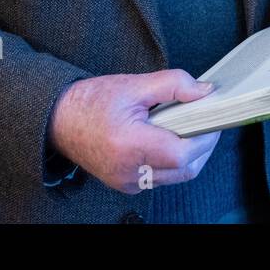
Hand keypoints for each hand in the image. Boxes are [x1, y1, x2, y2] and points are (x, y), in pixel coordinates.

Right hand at [46, 69, 221, 193]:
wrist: (58, 120)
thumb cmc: (91, 102)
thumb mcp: (134, 84)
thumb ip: (173, 85)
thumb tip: (205, 91)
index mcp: (129, 145)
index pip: (182, 153)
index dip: (204, 136)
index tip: (212, 116)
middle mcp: (129, 171)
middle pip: (186, 168)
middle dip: (203, 144)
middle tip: (206, 119)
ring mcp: (128, 182)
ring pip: (177, 176)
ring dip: (191, 153)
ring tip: (189, 126)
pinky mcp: (128, 184)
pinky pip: (162, 177)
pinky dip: (174, 160)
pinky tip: (171, 138)